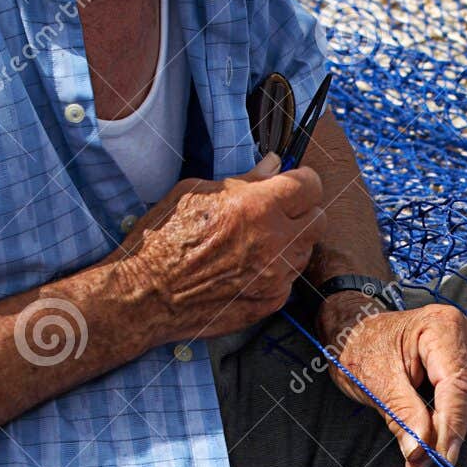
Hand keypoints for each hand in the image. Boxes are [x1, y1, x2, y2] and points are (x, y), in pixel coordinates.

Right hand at [111, 154, 325, 344]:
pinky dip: (276, 271)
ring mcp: (276, 276)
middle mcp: (275, 242)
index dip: (303, 181)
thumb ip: (244, 179)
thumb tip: (272, 164)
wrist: (147, 296)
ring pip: (306, 251)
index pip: (311, 185)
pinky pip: (289, 280)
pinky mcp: (271, 302)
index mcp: (257, 206)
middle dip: (303, 211)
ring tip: (258, 242)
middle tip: (279, 212)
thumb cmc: (163, 239)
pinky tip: (248, 268)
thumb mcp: (196, 193)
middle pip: (319, 219)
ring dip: (290, 242)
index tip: (293, 182)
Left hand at [330, 302, 466, 466]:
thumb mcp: (376, 383)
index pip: (459, 386)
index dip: (452, 426)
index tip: (441, 457)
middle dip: (451, 431)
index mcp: (442, 328)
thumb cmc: (363, 348)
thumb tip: (419, 452)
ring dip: (457, 428)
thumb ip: (402, 417)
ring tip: (423, 430)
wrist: (358, 333)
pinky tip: (435, 418)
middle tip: (420, 452)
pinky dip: (461, 420)